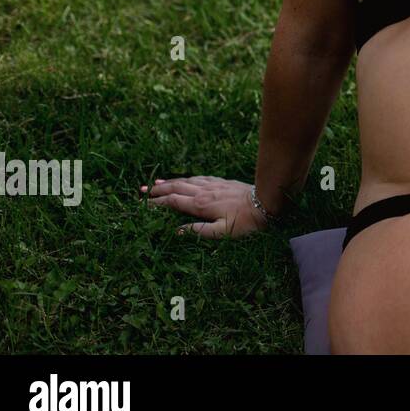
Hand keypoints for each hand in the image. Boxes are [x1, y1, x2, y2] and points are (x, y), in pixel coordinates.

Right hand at [141, 176, 268, 238]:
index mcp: (200, 205)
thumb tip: (176, 231)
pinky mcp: (223, 182)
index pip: (173, 202)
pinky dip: (187, 178)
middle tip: (143, 190)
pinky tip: (186, 179)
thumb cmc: (245, 221)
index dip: (157, 202)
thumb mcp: (222, 232)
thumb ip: (198, 231)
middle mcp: (204, 192)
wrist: (266, 202)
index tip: (143, 204)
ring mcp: (213, 185)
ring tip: (157, 182)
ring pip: (187, 181)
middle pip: (176, 188)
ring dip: (170, 182)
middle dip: (158, 189)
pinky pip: (200, 178)